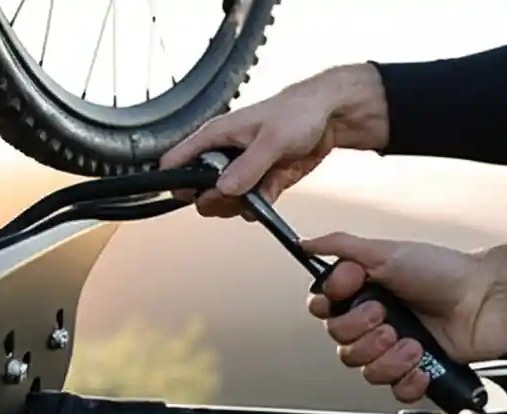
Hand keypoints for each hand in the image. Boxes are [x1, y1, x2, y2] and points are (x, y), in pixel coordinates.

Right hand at [159, 63, 389, 217]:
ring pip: (224, 201)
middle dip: (213, 200)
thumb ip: (247, 166)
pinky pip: (251, 205)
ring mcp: (243, 170)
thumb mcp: (272, 138)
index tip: (189, 194)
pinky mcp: (262, 182)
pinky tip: (266, 201)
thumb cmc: (298, 111)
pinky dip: (258, 209)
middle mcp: (224, 154)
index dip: (176, 180)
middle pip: (199, 190)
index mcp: (216, 136)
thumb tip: (224, 189)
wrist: (330, 117)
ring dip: (236, 207)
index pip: (177, 160)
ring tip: (252, 198)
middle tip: (232, 196)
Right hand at [302, 232, 506, 402]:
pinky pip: (394, 390)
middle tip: (389, 318)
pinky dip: (407, 380)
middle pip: (340, 344)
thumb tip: (306, 243)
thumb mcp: (388, 252)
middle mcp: (376, 322)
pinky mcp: (416, 370)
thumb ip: (343, 247)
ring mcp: (395, 348)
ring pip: (364, 370)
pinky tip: (422, 364)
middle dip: (364, 334)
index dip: (333, 309)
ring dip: (388, 358)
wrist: (489, 300)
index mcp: (364, 293)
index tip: (353, 293)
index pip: (324, 311)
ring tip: (412, 343)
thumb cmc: (446, 273)